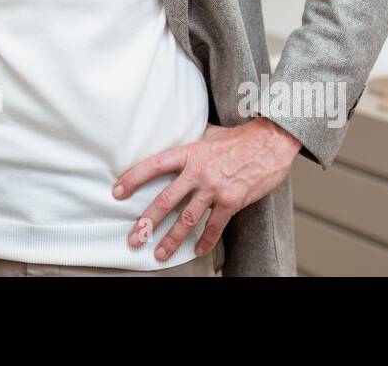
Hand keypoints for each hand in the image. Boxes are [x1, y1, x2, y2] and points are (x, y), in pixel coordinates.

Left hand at [112, 117, 301, 260]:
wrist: (269, 142)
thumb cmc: (239, 138)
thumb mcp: (208, 134)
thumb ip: (191, 145)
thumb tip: (175, 146)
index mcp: (188, 153)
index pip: (153, 165)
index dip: (133, 179)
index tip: (117, 191)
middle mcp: (198, 171)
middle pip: (165, 200)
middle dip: (147, 222)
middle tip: (134, 237)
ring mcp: (214, 188)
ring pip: (186, 219)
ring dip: (171, 239)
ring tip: (159, 253)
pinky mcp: (231, 201)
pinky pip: (214, 226)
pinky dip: (205, 241)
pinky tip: (197, 250)